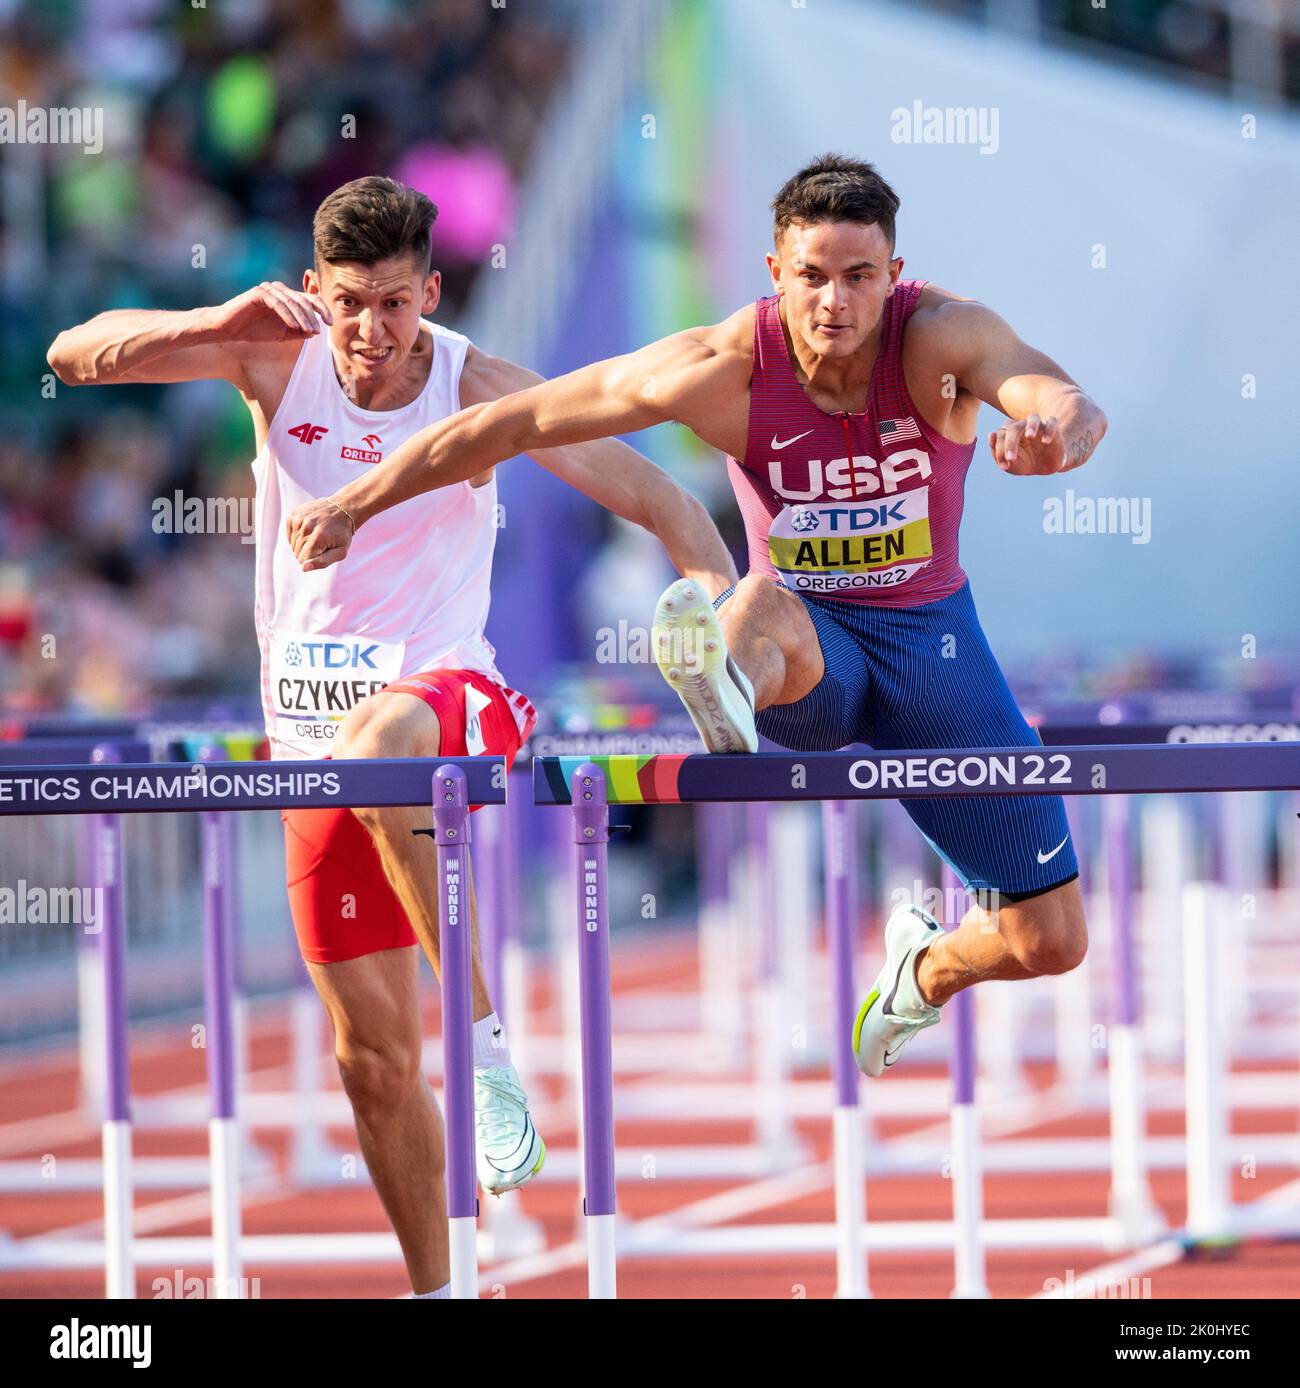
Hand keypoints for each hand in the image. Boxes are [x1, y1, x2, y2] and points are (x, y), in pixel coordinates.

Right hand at [207, 282, 332, 342]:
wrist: (229, 330)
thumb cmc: (255, 330)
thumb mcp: (283, 334)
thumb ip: (299, 331)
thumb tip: (315, 332)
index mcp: (287, 297)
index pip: (309, 299)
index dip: (322, 309)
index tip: (330, 323)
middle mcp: (279, 289)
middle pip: (303, 299)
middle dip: (313, 316)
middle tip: (318, 331)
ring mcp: (268, 289)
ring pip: (292, 302)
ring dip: (302, 317)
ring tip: (309, 331)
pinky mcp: (258, 293)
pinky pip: (278, 303)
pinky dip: (288, 315)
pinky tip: (294, 326)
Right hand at [286, 498, 354, 570]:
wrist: (342, 509)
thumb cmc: (342, 534)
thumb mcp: (340, 552)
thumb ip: (322, 562)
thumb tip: (303, 568)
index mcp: (318, 538)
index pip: (302, 560)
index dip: (313, 559)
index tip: (324, 550)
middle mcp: (306, 527)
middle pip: (296, 552)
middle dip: (308, 551)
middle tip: (321, 541)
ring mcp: (298, 519)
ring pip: (292, 544)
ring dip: (303, 543)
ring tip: (316, 534)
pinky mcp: (293, 515)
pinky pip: (289, 535)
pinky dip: (297, 535)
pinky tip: (308, 530)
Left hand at [988, 414, 1064, 474]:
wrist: (1045, 467)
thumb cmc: (1025, 463)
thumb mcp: (1012, 466)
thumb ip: (999, 455)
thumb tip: (991, 436)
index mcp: (1009, 433)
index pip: (1000, 435)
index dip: (999, 449)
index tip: (1003, 465)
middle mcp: (1022, 426)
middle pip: (1013, 428)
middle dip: (1010, 443)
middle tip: (1010, 459)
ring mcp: (1038, 426)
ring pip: (1033, 418)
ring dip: (1031, 425)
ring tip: (1030, 436)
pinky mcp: (1053, 429)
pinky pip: (1052, 422)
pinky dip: (1049, 430)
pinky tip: (1046, 441)